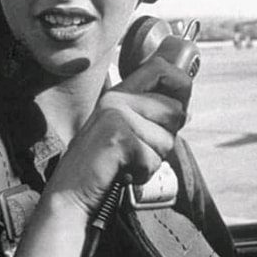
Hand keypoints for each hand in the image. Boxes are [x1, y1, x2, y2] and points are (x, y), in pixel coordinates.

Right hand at [43, 55, 191, 218]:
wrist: (71, 188)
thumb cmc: (101, 162)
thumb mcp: (125, 130)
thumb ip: (153, 118)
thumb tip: (186, 112)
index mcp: (120, 93)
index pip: (160, 68)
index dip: (181, 82)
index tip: (181, 102)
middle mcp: (118, 99)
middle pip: (174, 109)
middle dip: (165, 137)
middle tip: (138, 148)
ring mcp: (116, 116)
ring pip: (167, 138)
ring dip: (153, 158)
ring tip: (128, 160)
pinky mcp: (118, 139)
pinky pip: (153, 159)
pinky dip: (143, 172)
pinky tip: (124, 170)